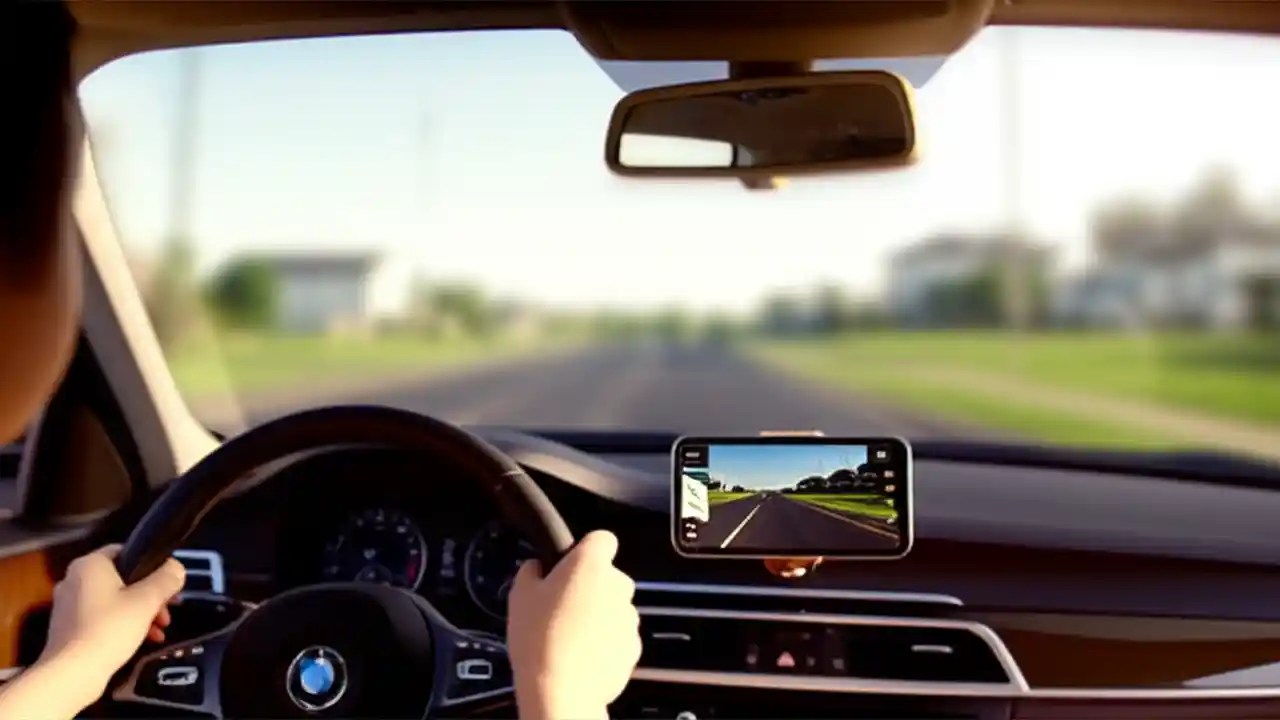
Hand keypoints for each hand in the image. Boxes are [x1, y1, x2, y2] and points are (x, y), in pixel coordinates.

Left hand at [39, 545, 184, 696]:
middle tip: (167, 610)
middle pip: (122, 578)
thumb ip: (167, 579)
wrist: (71, 674)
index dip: (152, 564)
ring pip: (113, 600)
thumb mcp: (147, 600)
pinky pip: (101, 618)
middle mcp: (73, 580)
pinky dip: (122, 624)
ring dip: (140, 612)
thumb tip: (176, 568)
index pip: (126, 550)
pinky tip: (142, 640)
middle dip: (150, 594)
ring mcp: (68, 605)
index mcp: (89, 564)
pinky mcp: (67, 628)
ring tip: (159, 629)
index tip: (169, 582)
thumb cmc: (109, 629)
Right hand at [507, 531, 640, 719]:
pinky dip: (607, 641)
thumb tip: (536, 566)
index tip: (573, 564)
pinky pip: (620, 635)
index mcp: (590, 564)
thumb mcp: (520, 596)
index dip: (587, 549)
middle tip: (563, 605)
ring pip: (615, 607)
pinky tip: (583, 654)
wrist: (562, 689)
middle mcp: (617, 585)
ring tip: (570, 635)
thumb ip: (531, 571)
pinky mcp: (634, 646)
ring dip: (600, 615)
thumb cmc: (539, 638)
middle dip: (591, 587)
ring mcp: (629, 617)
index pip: (602, 538)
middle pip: (609, 576)